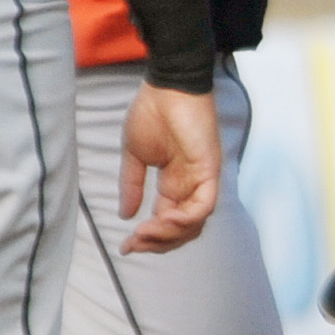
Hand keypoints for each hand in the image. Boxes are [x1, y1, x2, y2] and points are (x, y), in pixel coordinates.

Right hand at [117, 80, 221, 253]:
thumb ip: (131, 186)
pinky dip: (186, 219)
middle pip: (182, 231)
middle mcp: (190, 187)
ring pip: (194, 224)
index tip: (125, 246)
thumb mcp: (135, 157)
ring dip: (168, 234)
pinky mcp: (209, 170)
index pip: (166, 223)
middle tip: (134, 243)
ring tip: (145, 233)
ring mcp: (201, 180)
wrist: (165, 88)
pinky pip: (204, 205)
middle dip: (157, 243)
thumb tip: (125, 214)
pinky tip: (164, 219)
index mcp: (174, 185)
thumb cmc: (152, 113)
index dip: (148, 239)